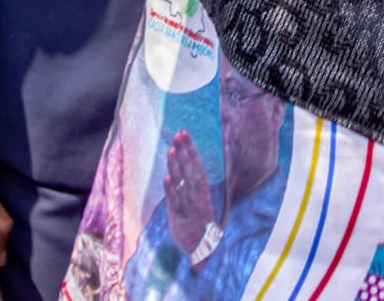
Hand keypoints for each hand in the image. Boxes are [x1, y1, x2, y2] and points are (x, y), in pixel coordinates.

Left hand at [163, 129, 217, 256]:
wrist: (203, 250)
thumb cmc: (206, 223)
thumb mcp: (210, 203)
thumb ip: (205, 184)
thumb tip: (217, 169)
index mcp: (206, 194)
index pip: (198, 167)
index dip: (192, 151)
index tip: (186, 135)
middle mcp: (198, 199)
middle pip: (190, 171)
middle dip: (184, 151)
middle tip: (179, 133)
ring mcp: (188, 208)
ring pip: (181, 184)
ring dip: (176, 166)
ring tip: (171, 148)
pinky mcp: (177, 219)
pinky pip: (174, 202)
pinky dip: (170, 190)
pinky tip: (167, 176)